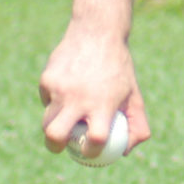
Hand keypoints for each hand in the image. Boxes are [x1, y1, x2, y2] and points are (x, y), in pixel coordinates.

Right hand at [38, 23, 148, 158]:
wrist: (98, 31)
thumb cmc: (119, 67)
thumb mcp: (134, 93)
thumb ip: (137, 124)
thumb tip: (125, 151)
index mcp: (103, 104)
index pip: (94, 139)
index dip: (91, 152)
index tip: (89, 152)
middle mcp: (78, 98)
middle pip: (55, 136)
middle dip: (55, 147)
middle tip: (61, 146)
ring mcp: (59, 89)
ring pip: (47, 120)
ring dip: (53, 124)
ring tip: (65, 116)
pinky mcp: (47, 79)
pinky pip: (47, 100)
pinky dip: (54, 100)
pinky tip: (67, 86)